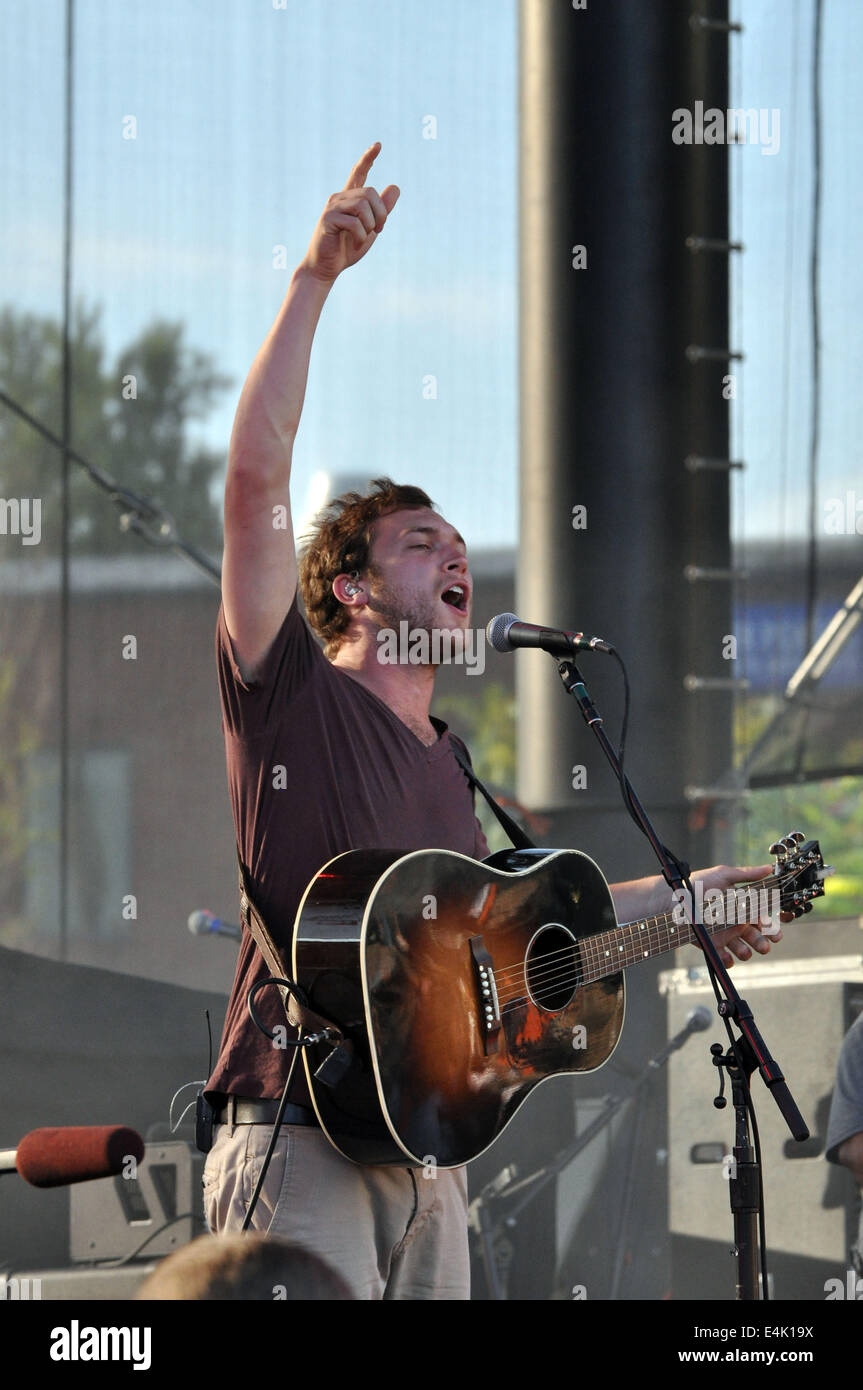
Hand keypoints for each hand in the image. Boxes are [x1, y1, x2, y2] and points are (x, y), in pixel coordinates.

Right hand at [300, 142, 399, 283]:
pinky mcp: (328, 219)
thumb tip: (395, 187)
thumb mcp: (370, 229)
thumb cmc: (346, 249)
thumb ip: (382, 210)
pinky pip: (354, 222)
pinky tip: (356, 243)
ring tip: (364, 238)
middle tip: (379, 230)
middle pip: (370, 193)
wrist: (325, 268)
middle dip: (381, 214)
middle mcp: (339, 198)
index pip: (358, 173)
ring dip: (371, 225)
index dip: (368, 159)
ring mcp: (332, 207)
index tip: (379, 145)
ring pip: (363, 206)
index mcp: (349, 199)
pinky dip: (361, 236)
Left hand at [688, 863, 789, 967]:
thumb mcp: (724, 875)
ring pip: (742, 949)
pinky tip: (728, 957)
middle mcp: (734, 922)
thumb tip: (769, 868)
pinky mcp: (712, 945)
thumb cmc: (698, 884)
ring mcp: (724, 934)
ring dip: (746, 952)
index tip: (777, 933)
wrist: (673, 899)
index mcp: (741, 907)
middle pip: (754, 936)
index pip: (761, 918)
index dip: (771, 926)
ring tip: (745, 952)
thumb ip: (748, 874)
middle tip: (764, 946)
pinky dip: (727, 960)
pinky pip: (724, 958)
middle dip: (761, 942)